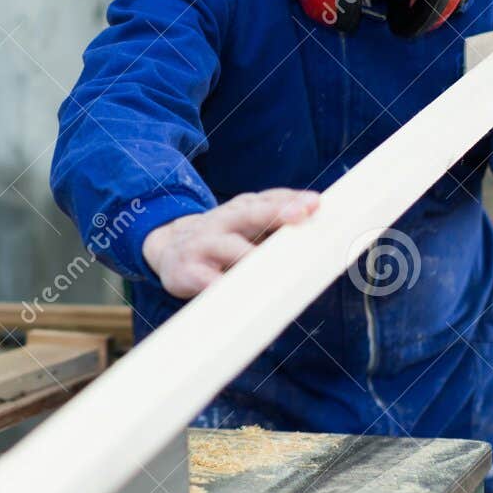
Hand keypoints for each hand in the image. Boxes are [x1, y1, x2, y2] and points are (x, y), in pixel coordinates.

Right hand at [141, 189, 319, 298]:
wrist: (167, 248)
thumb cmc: (220, 239)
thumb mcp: (244, 226)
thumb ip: (277, 228)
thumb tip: (325, 242)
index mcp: (240, 209)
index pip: (268, 199)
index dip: (291, 200)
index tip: (315, 203)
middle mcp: (222, 221)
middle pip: (250, 213)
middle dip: (276, 212)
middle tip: (300, 216)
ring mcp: (202, 243)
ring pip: (229, 246)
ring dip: (251, 254)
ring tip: (275, 265)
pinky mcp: (186, 270)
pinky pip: (205, 279)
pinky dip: (220, 286)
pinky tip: (235, 293)